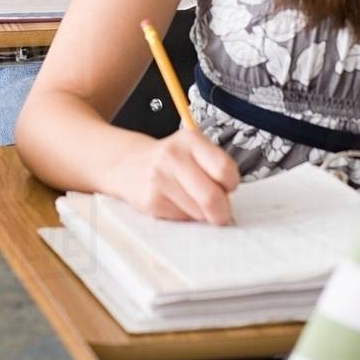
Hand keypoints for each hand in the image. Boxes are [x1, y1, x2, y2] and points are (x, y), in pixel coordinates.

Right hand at [108, 129, 238, 223]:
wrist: (128, 163)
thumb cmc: (171, 160)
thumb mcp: (193, 150)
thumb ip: (215, 169)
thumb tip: (229, 205)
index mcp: (191, 139)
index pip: (224, 169)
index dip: (231, 184)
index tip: (227, 186)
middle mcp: (173, 156)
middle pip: (212, 197)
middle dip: (221, 211)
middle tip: (221, 212)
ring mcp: (159, 179)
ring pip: (199, 213)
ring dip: (200, 213)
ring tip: (189, 198)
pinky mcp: (151, 201)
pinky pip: (182, 220)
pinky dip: (184, 216)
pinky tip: (174, 202)